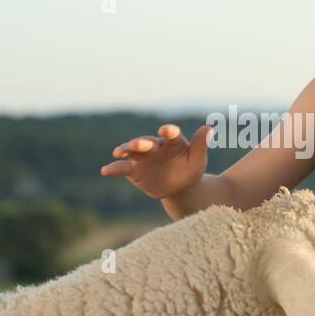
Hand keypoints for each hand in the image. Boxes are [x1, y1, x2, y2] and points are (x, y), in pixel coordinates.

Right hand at [98, 123, 212, 200]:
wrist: (179, 188)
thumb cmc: (190, 170)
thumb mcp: (198, 160)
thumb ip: (201, 145)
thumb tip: (209, 128)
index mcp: (172, 142)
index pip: (170, 134)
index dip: (168, 132)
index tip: (166, 131)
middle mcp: (155, 146)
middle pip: (148, 142)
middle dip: (142, 142)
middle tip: (138, 144)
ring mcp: (142, 157)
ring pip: (132, 151)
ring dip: (126, 149)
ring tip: (119, 152)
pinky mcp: (134, 170)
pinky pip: (122, 168)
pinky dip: (113, 168)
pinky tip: (105, 170)